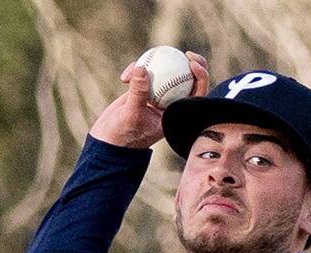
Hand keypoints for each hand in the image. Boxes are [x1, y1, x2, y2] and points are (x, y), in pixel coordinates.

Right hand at [87, 51, 209, 148]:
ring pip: (166, 71)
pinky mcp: (144, 88)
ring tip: (145, 59)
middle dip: (191, 62)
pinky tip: (123, 78)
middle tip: (185, 53)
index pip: (197, 94)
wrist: (109, 140)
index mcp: (176, 113)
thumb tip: (141, 67)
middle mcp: (170, 103)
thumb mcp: (130, 115)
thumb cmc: (123, 134)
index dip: (201, 76)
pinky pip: (145, 71)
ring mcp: (158, 94)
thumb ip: (137, 93)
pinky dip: (134, 70)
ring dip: (156, 63)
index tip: (191, 63)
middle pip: (188, 79)